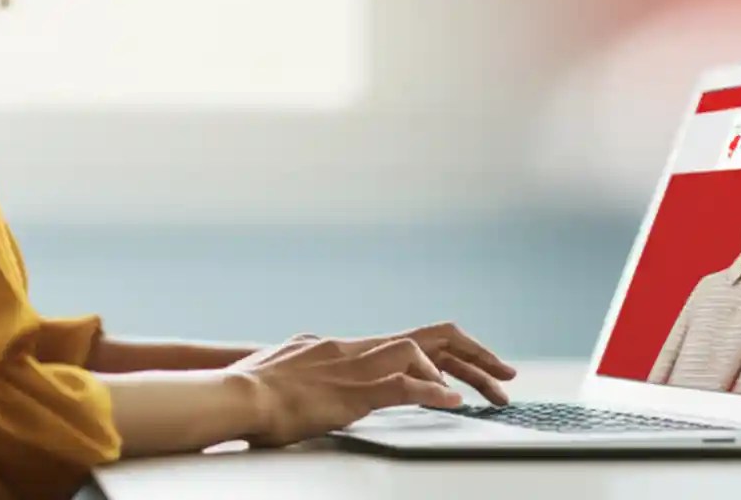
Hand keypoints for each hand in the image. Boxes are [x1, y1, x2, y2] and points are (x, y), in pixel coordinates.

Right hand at [237, 323, 516, 405]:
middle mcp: (355, 347)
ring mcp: (357, 366)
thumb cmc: (250, 391)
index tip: (462, 371)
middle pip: (427, 336)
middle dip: (471, 353)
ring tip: (496, 392)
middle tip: (504, 371)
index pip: (401, 342)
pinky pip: (404, 387)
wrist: (236, 393)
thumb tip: (303, 376)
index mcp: (341, 345)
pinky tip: (457, 403)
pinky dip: (434, 392)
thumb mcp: (284, 371)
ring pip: (423, 352)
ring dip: (467, 372)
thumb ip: (303, 368)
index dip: (439, 356)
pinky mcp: (354, 391)